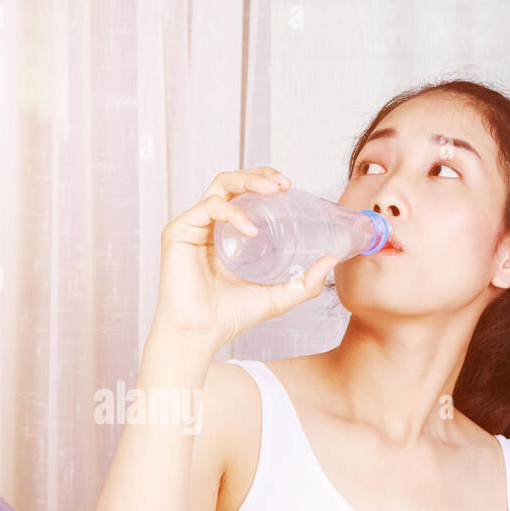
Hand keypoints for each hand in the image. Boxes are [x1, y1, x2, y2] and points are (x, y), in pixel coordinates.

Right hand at [152, 167, 338, 353]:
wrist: (201, 334)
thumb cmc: (230, 316)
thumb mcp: (278, 296)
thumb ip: (305, 282)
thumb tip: (331, 260)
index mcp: (227, 233)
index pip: (245, 194)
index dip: (266, 183)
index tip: (290, 187)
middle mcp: (209, 225)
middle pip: (233, 182)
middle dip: (260, 176)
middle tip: (284, 184)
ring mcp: (193, 227)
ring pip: (220, 185)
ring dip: (248, 182)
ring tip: (272, 191)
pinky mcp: (178, 232)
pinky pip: (208, 208)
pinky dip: (232, 213)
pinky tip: (249, 229)